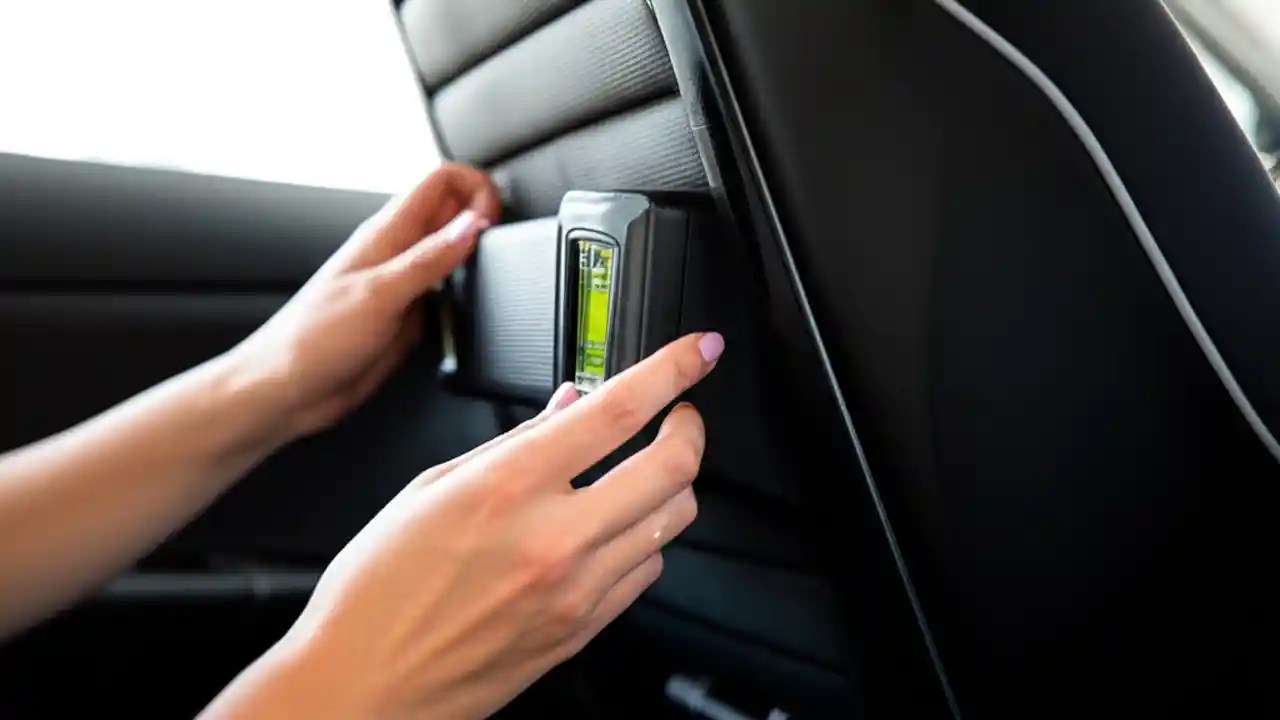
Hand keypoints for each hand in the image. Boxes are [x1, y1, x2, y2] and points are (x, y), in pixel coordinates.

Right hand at [202, 332, 725, 719]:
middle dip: (691, 428)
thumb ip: (515, 441)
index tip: (698, 351)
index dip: (673, 369)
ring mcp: (575, 591)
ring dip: (672, 485)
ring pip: (673, 521)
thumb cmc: (377, 592)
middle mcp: (552, 540)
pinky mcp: (584, 631)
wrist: (364, 686)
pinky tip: (614, 529)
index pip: (618, 411)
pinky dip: (645, 538)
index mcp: (506, 489)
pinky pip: (648, 570)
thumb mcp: (430, 489)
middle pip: (672, 468)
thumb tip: (572, 404)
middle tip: (681, 415)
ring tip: (643, 472)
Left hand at [224, 164, 501, 439]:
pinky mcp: (407, 316)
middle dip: (482, 219)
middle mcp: (396, 254)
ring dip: (474, 257)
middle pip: (452, 212)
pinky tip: (464, 313)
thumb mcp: (379, 295)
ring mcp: (403, 285)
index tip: (493, 219)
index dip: (474, 188)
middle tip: (496, 249)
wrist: (288, 390)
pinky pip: (445, 295)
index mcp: (385, 234)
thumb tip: (472, 225)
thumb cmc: (313, 340)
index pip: (440, 182)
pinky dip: (463, 297)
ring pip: (451, 253)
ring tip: (485, 279)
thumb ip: (429, 260)